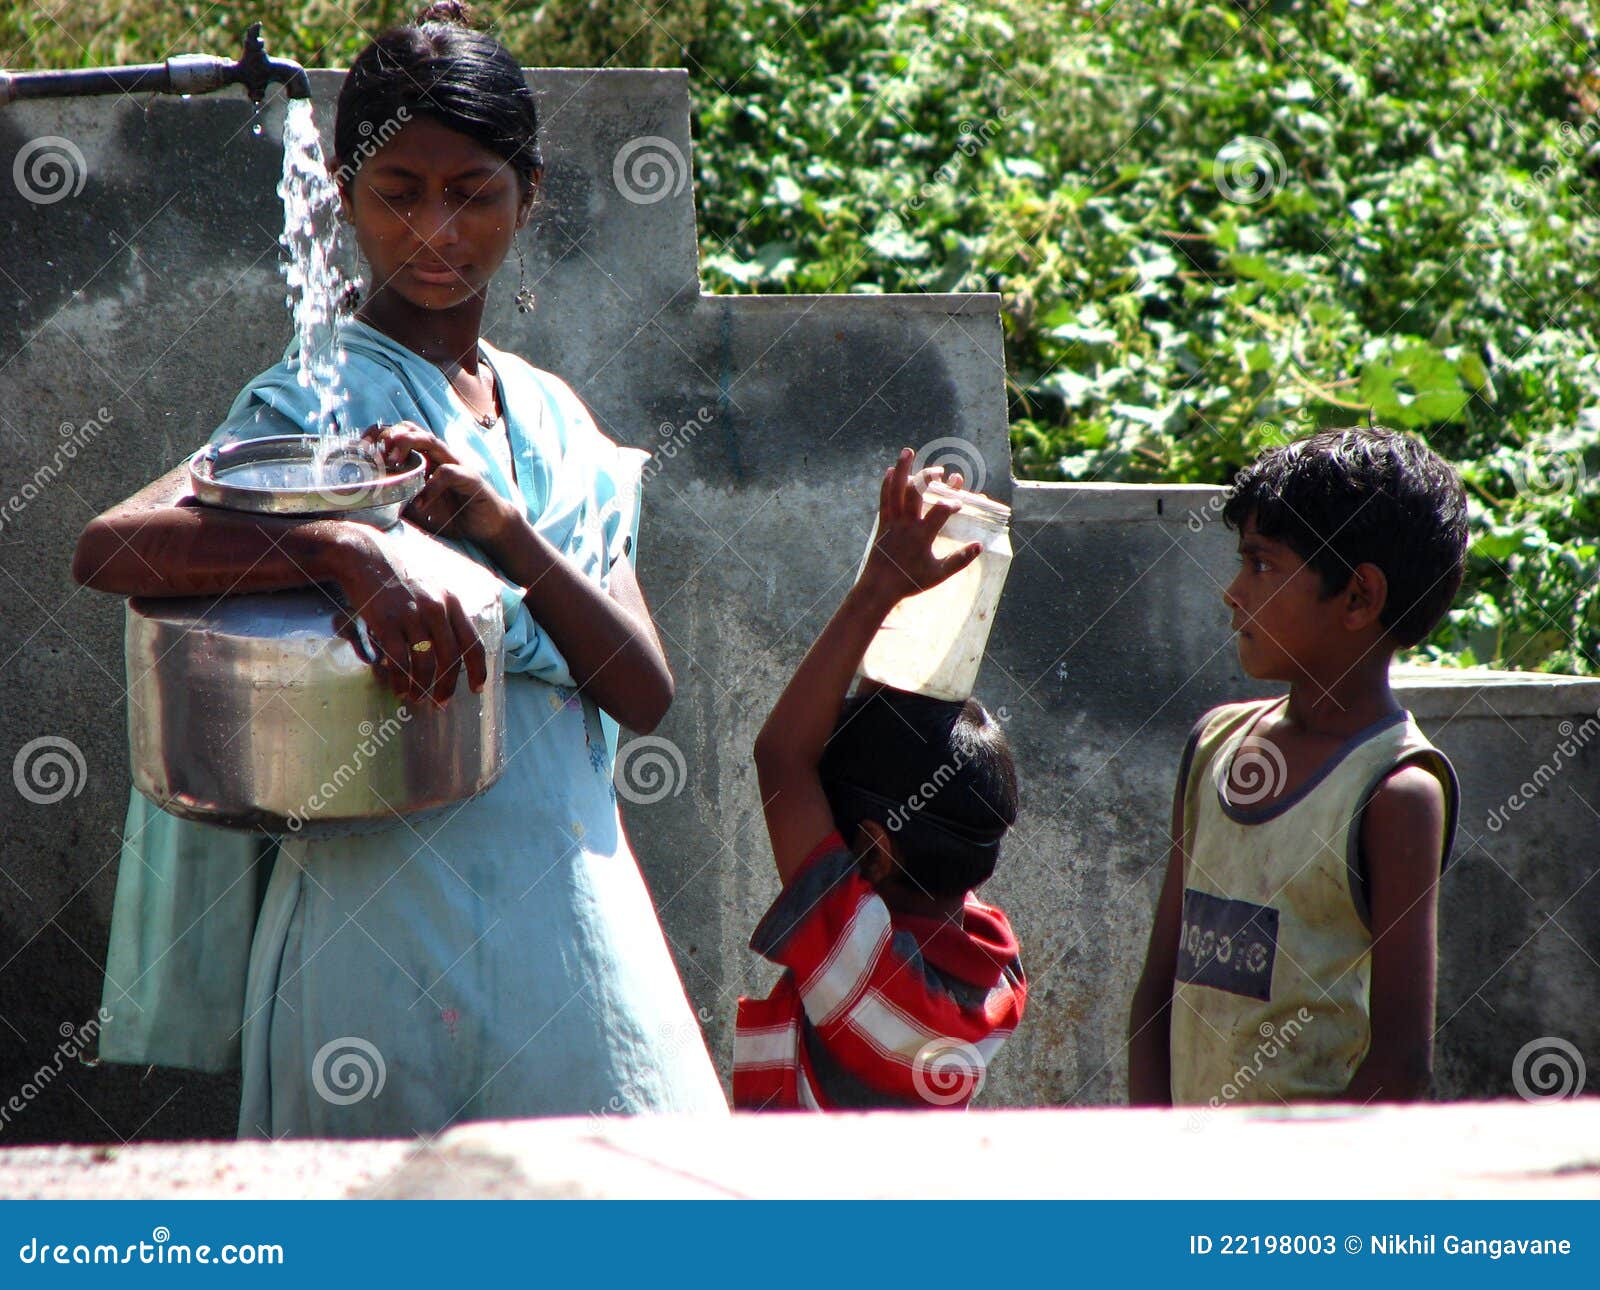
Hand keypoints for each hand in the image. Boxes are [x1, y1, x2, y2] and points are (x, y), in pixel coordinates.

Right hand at [330, 524, 488, 705]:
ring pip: (426, 664)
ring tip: (416, 697)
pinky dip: (400, 680)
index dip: (477, 670)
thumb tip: (452, 648)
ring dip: (422, 687)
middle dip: (447, 686)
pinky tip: (398, 688)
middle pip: (451, 659)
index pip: (473, 642)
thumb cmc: (398, 575)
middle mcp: (436, 609)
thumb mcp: (431, 588)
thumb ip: (445, 613)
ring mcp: (412, 616)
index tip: (476, 689)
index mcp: (451, 601)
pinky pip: (400, 661)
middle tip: (440, 702)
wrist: (363, 556)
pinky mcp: (387, 623)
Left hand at [361, 422, 514, 547]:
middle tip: (376, 453)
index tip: (363, 446)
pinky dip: (430, 486)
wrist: (489, 526)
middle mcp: (440, 455)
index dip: (382, 434)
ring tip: (392, 462)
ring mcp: (456, 463)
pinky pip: (447, 473)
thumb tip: (370, 503)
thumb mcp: (419, 507)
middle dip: (391, 435)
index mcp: (427, 458)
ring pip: (430, 441)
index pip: (402, 432)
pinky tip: (421, 502)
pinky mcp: (470, 478)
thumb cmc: (454, 515)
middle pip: (413, 429)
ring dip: (408, 446)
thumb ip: (400, 499)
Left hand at [857, 448, 980, 607]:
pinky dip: (887, 483)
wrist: (879, 587)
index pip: (940, 512)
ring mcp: (892, 521)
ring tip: (908, 451)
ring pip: (896, 489)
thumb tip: (979, 546)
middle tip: (940, 472)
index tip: (960, 503)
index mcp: (921, 536)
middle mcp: (906, 524)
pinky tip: (890, 471)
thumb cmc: (910, 581)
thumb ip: (959, 559)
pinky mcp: (882, 522)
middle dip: (928, 477)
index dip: (952, 503)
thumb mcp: (938, 574)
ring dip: (902, 468)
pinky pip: (884, 498)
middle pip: (915, 492)